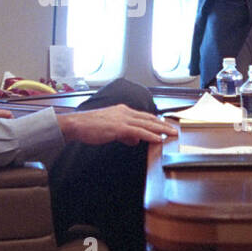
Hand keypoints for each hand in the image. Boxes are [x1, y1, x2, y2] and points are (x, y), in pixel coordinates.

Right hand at [57, 105, 179, 146]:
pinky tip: (158, 139)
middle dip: (163, 125)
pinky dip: (150, 135)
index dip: (156, 121)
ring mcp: (122, 119)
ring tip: (171, 134)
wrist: (76, 125)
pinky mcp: (119, 127)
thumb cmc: (89, 127)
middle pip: (149, 118)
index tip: (165, 125)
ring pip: (147, 124)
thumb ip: (124, 135)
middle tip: (175, 130)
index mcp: (122, 110)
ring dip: (161, 130)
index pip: (143, 116)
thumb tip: (135, 140)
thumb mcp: (110, 130)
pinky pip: (139, 131)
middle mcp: (124, 112)